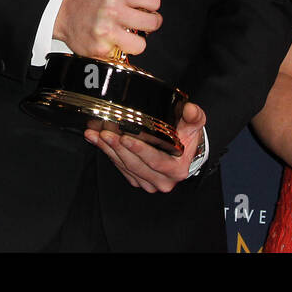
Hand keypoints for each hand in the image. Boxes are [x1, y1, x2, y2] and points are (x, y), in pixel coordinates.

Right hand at [54, 0, 161, 58]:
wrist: (65, 15)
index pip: (154, 0)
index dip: (153, 4)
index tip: (147, 6)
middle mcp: (112, 10)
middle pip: (153, 23)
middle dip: (150, 22)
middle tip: (142, 21)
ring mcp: (106, 32)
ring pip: (141, 44)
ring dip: (137, 40)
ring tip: (129, 33)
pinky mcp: (101, 49)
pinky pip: (124, 54)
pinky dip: (121, 48)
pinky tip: (114, 40)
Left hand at [85, 102, 205, 193]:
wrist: (185, 152)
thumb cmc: (188, 138)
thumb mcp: (195, 124)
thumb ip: (195, 115)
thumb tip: (189, 109)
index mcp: (176, 170)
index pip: (156, 161)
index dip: (140, 150)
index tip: (125, 137)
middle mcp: (162, 180)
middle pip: (136, 165)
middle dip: (118, 148)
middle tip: (105, 133)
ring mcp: (148, 182)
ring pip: (125, 167)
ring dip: (108, 150)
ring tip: (96, 134)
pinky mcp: (137, 180)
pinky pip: (119, 168)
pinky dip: (107, 153)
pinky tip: (97, 140)